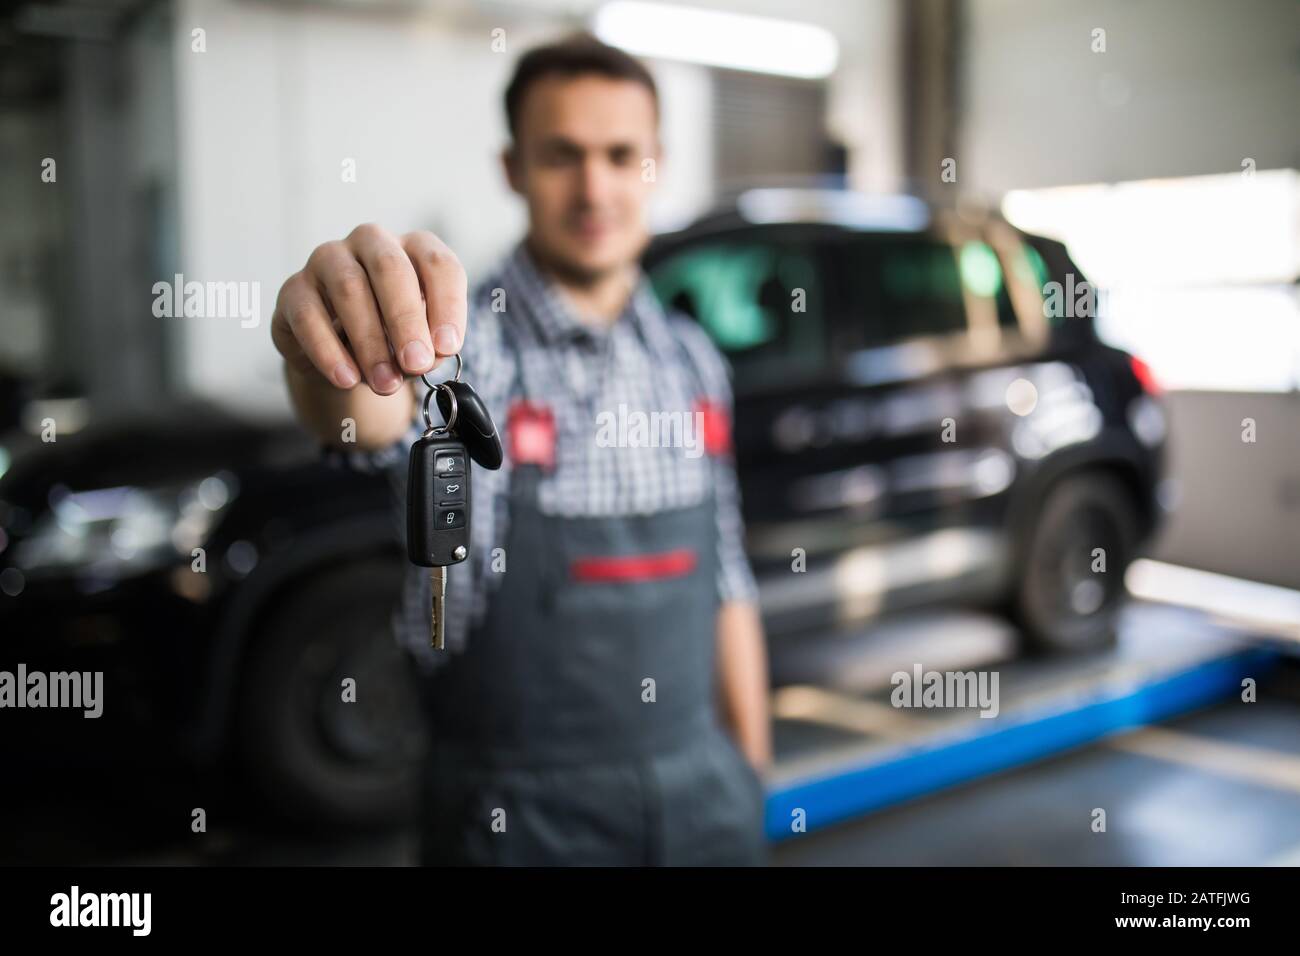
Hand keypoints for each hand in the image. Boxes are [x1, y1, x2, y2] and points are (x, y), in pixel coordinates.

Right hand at [271, 224, 467, 394]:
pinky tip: (347, 378)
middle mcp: (371, 243)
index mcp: (413, 249)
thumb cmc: (392, 338)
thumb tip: (427, 356)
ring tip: (384, 382)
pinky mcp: (294, 289)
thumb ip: (429, 346)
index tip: (447, 346)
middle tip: (416, 363)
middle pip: (390, 268)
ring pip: (349, 288)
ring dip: (370, 342)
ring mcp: (328, 259)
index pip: (438, 264)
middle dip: (406, 319)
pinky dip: (329, 351)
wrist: (342, 355)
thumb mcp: (419, 343)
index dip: (447, 305)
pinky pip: (309, 315)